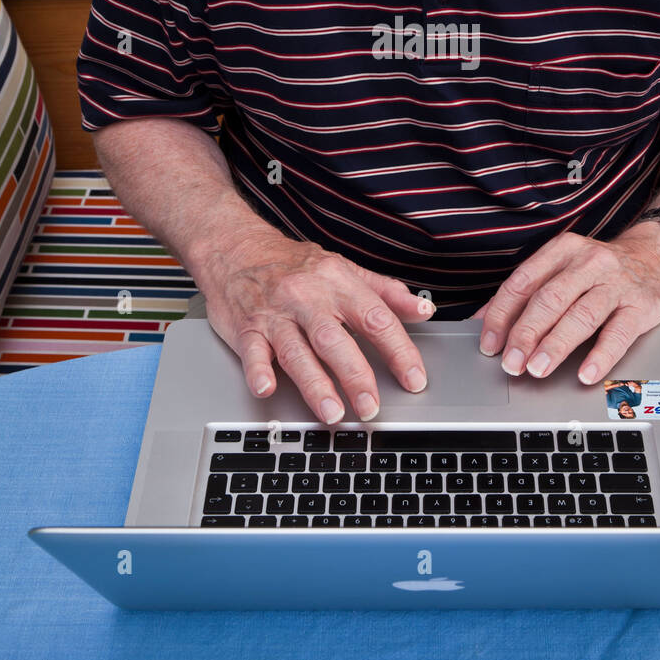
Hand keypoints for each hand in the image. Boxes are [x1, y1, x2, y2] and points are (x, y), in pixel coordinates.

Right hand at [198, 234, 433, 421]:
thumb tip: (424, 310)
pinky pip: (252, 351)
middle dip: (356, 375)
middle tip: (371, 406)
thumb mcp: (344, 269)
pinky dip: (258, 370)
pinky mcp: (246, 328)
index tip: (414, 379)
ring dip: (315, 384)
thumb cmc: (294, 263)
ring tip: (333, 413)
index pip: (376, 317)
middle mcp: (307, 297)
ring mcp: (275, 313)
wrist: (235, 247)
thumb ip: (386, 292)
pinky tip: (266, 388)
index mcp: (337, 282)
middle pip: (335, 339)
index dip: (398, 350)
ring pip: (297, 351)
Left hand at [473, 221, 659, 385]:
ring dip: (555, 345)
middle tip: (510, 362)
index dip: (502, 314)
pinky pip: (618, 334)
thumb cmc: (603, 269)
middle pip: (549, 299)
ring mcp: (616, 284)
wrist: (659, 255)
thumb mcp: (565, 267)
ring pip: (580, 316)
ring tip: (537, 369)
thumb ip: (529, 291)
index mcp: (562, 250)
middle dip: (525, 333)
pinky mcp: (641, 305)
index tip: (489, 343)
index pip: (523, 282)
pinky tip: (586, 374)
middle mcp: (588, 263)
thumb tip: (486, 321)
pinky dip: (600, 356)